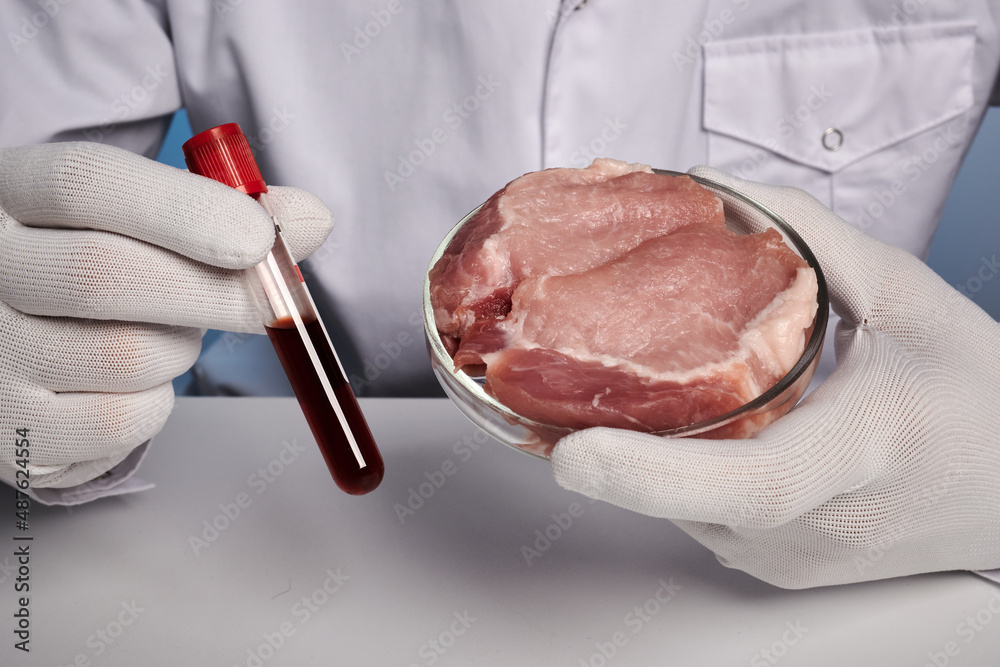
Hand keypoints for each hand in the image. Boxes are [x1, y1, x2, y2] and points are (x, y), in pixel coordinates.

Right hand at [0, 141, 332, 488]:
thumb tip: (312, 218)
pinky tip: (131, 384)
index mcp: (10, 192)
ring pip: (125, 355)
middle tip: (276, 303)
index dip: (185, 210)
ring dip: (179, 349)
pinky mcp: (6, 430)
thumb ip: (223, 215)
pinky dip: (154, 406)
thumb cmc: (89, 273)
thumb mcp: (139, 225)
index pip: (86, 183)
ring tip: (162, 334)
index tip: (260, 239)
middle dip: (217, 292)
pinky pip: (119, 423)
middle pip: (106, 275)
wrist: (9, 347)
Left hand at [551, 166, 999, 587]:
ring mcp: (796, 560)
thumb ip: (807, 238)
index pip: (749, 484)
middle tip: (557, 384)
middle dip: (608, 442)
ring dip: (637, 454)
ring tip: (615, 393)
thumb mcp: (905, 296)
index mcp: (862, 453)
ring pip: (679, 511)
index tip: (572, 453)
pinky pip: (699, 520)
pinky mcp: (780, 569)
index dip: (651, 474)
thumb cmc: (978, 394)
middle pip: (683, 498)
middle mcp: (821, 527)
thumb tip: (713, 192)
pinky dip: (670, 473)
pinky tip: (673, 429)